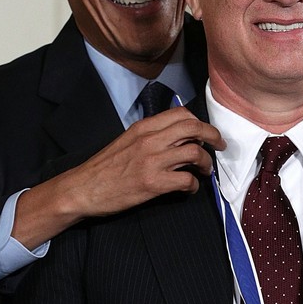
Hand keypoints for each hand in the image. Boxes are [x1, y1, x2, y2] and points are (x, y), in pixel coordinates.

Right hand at [13, 108, 225, 248]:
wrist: (83, 188)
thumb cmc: (104, 168)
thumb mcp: (126, 141)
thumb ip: (149, 136)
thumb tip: (174, 137)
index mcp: (143, 128)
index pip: (181, 114)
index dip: (199, 122)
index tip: (206, 132)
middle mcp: (150, 140)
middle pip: (194, 128)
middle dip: (213, 136)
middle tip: (219, 146)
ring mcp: (152, 161)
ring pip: (195, 153)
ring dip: (207, 163)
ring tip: (205, 171)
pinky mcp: (153, 183)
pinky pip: (187, 180)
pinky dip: (194, 185)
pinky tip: (189, 189)